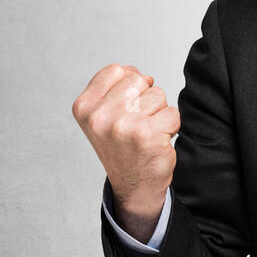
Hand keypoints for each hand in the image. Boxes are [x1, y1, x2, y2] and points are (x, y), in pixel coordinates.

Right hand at [72, 63, 179, 240]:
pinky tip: (157, 142)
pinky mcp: (147, 136)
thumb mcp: (104, 115)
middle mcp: (100, 116)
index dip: (129, 85)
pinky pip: (173, 114)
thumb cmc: (122, 147)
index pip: (117, 70)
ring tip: (146, 133)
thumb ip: (116, 87)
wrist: (135, 186)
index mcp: (84, 107)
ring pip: (158, 96)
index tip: (125, 107)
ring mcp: (123, 126)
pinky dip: (171, 127)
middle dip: (145, 98)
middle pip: (139, 80)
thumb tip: (141, 74)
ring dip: (159, 114)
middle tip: (137, 123)